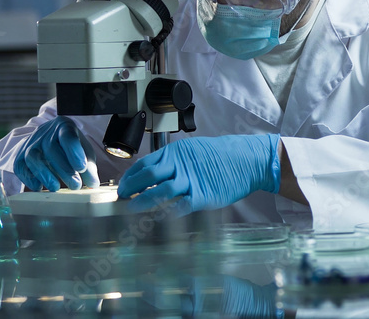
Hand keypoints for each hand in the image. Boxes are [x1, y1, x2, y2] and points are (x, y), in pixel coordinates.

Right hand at [14, 116, 99, 191]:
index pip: (68, 137)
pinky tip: (40, 187)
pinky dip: (29, 179)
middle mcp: (44, 133)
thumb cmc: (70, 147)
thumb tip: (93, 184)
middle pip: (51, 149)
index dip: (74, 153)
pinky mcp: (19, 155)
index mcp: (64, 127)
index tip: (82, 168)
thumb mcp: (83, 151)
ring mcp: (30, 143)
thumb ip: (89, 167)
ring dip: (45, 175)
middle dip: (64, 170)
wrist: (48, 139)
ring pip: (33, 157)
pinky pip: (20, 167)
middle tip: (75, 185)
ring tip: (57, 188)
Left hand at [117, 134, 279, 215]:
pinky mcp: (202, 195)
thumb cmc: (221, 156)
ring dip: (143, 201)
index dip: (130, 176)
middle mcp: (180, 165)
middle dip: (131, 188)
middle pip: (147, 176)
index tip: (123, 186)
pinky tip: (156, 218)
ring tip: (132, 209)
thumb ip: (174, 162)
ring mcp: (191, 180)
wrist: (246, 160)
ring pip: (159, 191)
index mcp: (176, 152)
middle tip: (122, 198)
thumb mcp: (193, 150)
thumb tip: (154, 174)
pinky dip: (166, 212)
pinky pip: (179, 206)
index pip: (144, 164)